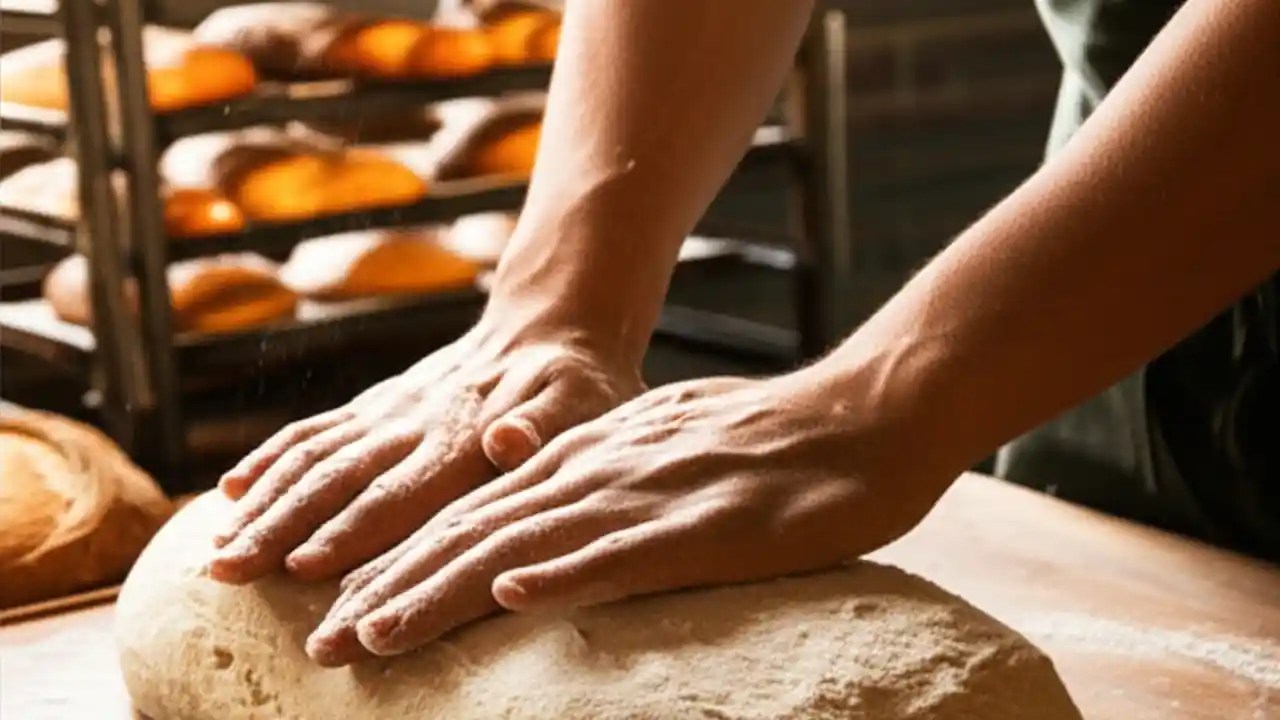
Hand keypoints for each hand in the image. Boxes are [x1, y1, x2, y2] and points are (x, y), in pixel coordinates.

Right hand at [206, 315, 642, 584]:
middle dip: (281, 529)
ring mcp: (389, 411)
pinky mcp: (377, 403)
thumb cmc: (579, 385)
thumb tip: (507, 441)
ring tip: (217, 550)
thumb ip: (545, 426)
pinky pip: (315, 430)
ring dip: (264, 503)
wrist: (552, 325)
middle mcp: (414, 422)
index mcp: (464, 437)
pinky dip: (271, 459)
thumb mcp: (584, 406)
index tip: (303, 568)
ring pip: (313, 459)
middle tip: (230, 573)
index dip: (352, 532)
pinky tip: (233, 489)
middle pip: (338, 481)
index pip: (401, 494)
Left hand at [305, 372, 949, 665]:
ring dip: (442, 590)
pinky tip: (510, 596)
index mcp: (587, 459)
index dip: (405, 564)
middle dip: (391, 588)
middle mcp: (596, 472)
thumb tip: (558, 517)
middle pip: (475, 534)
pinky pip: (619, 552)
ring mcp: (643, 495)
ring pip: (522, 546)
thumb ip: (607, 476)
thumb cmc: (771, 440)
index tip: (345, 610)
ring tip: (371, 634)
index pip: (475, 517)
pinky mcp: (700, 525)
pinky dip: (560, 573)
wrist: (862, 416)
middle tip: (322, 644)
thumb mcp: (665, 448)